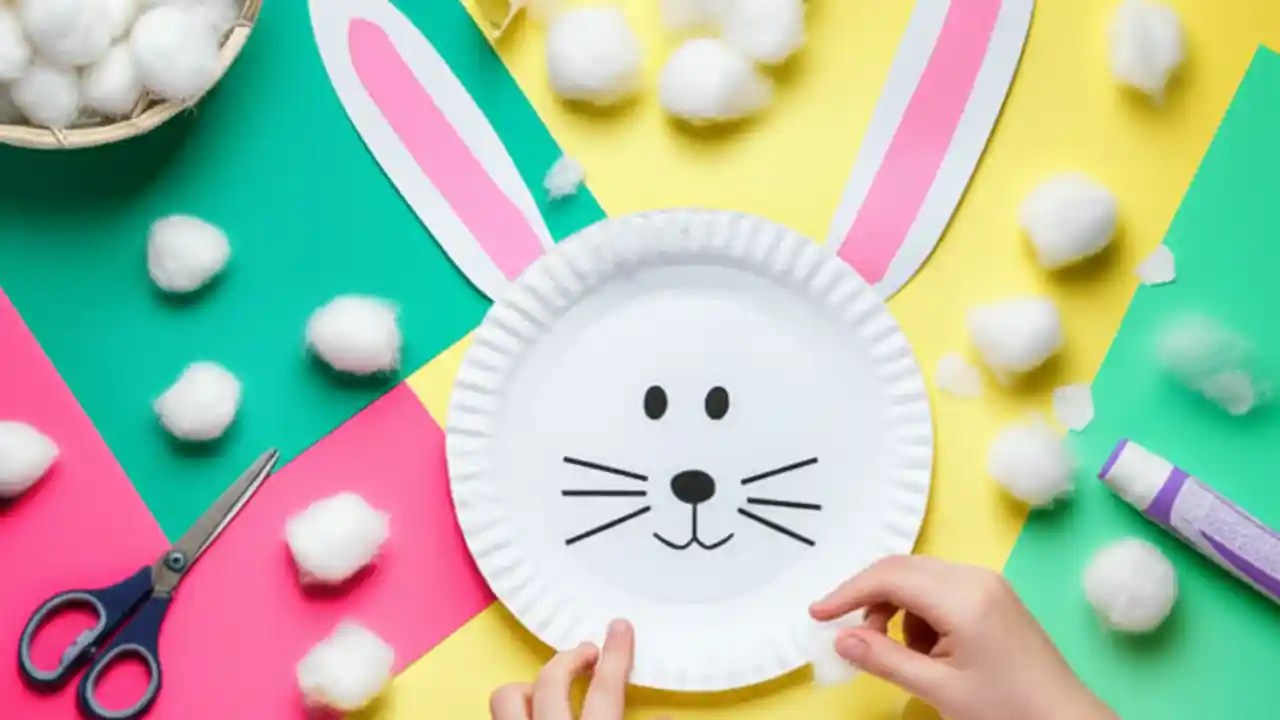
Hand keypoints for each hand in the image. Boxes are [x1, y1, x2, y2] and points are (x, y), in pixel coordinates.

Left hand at [490, 619, 633, 719]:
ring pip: (506, 696)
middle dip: (568, 659)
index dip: (615, 656)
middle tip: (587, 654)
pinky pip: (496, 717)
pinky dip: (511, 712)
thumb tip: (652, 710)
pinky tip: (527, 716)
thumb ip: (627, 718)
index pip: (604, 691)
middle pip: (550, 680)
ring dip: (527, 687)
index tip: (620, 630)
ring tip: (545, 692)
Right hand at [810, 556, 1116, 719]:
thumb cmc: (1007, 710)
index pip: (889, 576)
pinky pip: (940, 589)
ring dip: (897, 610)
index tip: (817, 615)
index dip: (847, 593)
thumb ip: (886, 660)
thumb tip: (840, 639)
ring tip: (905, 656)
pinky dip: (921, 614)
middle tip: (857, 640)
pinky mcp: (994, 595)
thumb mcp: (940, 690)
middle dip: (871, 600)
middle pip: (902, 569)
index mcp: (963, 597)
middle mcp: (975, 577)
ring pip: (919, 579)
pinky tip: (931, 650)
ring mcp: (987, 583)